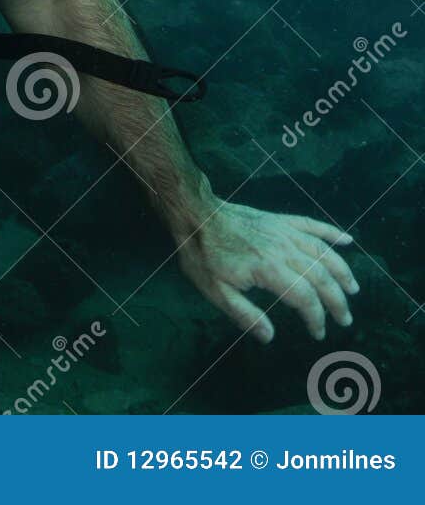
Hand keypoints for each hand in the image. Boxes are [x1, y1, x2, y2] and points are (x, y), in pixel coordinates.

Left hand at [176, 199, 358, 343]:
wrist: (195, 212)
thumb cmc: (203, 254)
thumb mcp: (215, 291)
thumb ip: (244, 315)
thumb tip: (270, 337)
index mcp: (268, 268)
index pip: (304, 297)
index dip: (316, 317)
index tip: (318, 332)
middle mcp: (282, 247)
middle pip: (321, 275)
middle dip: (337, 300)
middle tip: (345, 319)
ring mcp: (283, 230)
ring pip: (322, 251)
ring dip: (341, 270)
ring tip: (353, 289)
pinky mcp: (279, 219)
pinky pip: (311, 224)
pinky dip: (331, 232)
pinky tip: (347, 240)